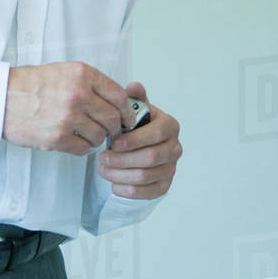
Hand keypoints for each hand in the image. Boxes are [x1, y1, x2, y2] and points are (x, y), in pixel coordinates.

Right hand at [3, 62, 126, 154]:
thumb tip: (119, 101)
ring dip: (97, 137)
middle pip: (113, 118)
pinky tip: (74, 140)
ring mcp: (68, 117)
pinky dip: (83, 147)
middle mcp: (78, 95)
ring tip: (86, 132)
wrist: (2, 98)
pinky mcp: (57, 138)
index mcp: (83, 75)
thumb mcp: (66, 71)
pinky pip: (84, 148)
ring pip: (100, 135)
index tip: (128, 117)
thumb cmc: (33, 85)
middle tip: (110, 129)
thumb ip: (93, 84)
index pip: (119, 96)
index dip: (127, 110)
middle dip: (114, 127)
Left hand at [100, 82, 181, 198]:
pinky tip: (114, 184)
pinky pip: (148, 193)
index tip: (113, 143)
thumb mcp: (134, 111)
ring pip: (146, 176)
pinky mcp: (164, 185)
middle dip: (123, 159)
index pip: (156, 134)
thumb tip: (134, 86)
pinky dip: (128, 190)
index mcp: (169, 126)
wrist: (138, 149)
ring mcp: (171, 168)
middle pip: (151, 157)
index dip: (134, 140)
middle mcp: (175, 147)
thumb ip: (134, 99)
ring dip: (120, 174)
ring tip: (103, 169)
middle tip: (102, 158)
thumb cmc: (135, 129)